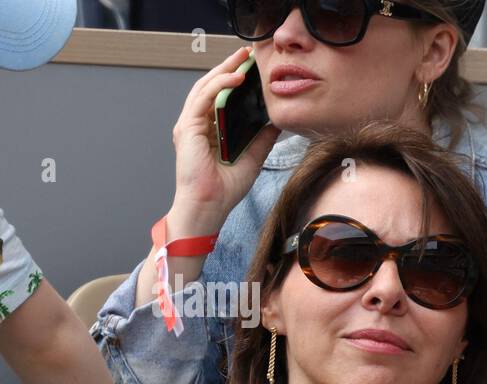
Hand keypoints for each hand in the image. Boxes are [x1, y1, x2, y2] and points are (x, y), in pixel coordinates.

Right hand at [170, 45, 279, 233]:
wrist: (209, 207)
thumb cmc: (225, 189)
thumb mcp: (253, 157)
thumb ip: (263, 137)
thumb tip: (278, 120)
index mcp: (209, 129)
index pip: (221, 97)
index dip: (235, 80)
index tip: (252, 67)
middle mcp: (197, 123)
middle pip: (212, 86)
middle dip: (229, 67)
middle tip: (247, 53)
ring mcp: (190, 124)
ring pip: (206, 87)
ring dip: (225, 70)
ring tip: (242, 58)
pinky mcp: (188, 127)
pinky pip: (204, 98)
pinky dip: (219, 85)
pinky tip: (236, 77)